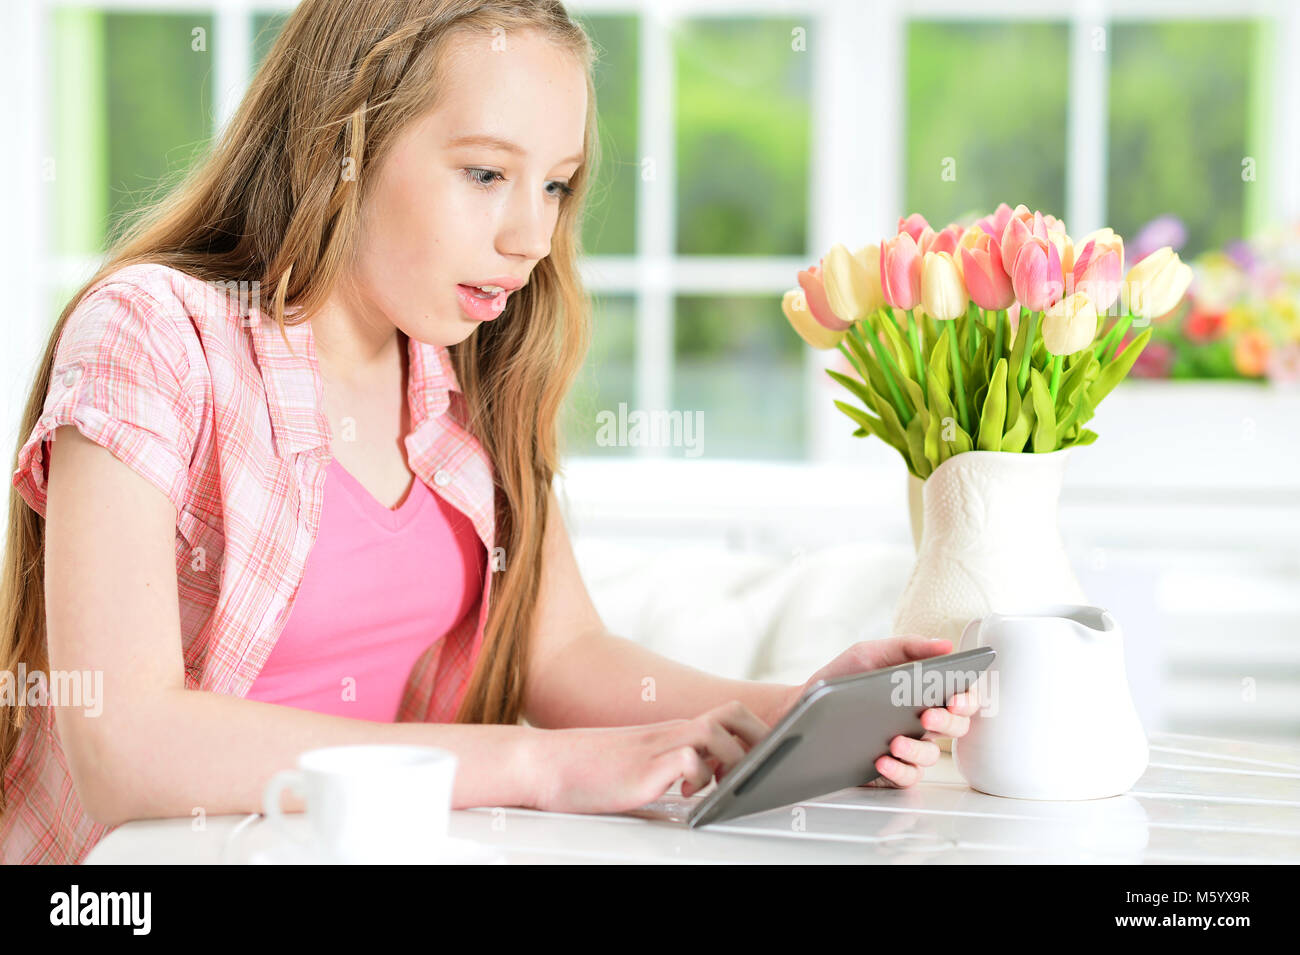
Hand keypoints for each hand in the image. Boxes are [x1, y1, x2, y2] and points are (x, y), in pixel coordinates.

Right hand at [527, 700, 771, 813]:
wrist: (547, 764)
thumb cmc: (591, 768)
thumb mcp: (642, 761)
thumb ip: (674, 764)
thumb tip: (705, 779)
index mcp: (673, 729)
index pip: (729, 714)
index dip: (756, 731)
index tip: (768, 755)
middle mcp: (670, 731)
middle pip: (734, 714)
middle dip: (757, 739)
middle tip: (757, 768)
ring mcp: (657, 747)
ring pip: (715, 734)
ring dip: (730, 760)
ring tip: (718, 784)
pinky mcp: (644, 769)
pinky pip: (686, 761)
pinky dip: (697, 776)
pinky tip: (683, 793)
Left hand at [782, 635, 979, 788]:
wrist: (802, 704)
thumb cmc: (840, 677)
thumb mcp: (870, 654)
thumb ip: (907, 647)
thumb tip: (946, 645)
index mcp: (921, 693)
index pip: (959, 698)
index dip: (966, 699)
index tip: (956, 698)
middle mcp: (920, 722)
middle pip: (956, 727)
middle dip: (948, 723)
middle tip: (927, 715)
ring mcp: (907, 747)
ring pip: (931, 755)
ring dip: (918, 748)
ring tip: (895, 740)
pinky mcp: (890, 769)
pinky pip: (908, 776)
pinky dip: (899, 770)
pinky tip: (882, 760)